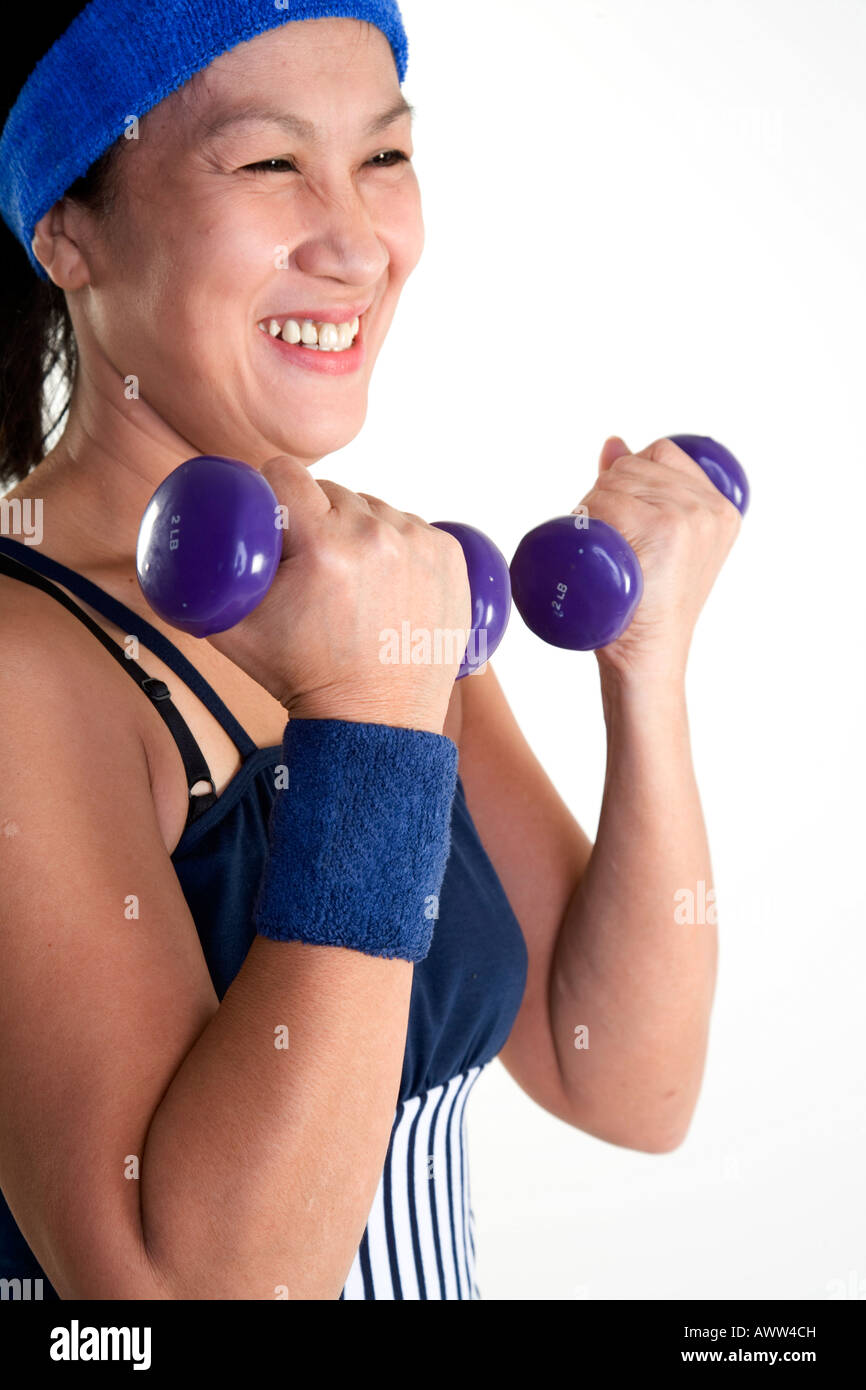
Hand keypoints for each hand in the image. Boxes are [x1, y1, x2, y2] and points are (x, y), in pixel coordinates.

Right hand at [205, 456, 471, 733]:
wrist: (375, 721)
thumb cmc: (301, 676)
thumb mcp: (232, 633)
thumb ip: (191, 592)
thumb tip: (151, 564)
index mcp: (323, 546)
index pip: (286, 474)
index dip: (270, 489)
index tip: (271, 514)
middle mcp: (377, 536)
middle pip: (333, 491)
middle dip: (316, 518)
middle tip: (308, 562)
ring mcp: (420, 544)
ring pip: (374, 508)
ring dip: (359, 530)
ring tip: (350, 578)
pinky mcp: (451, 555)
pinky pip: (412, 526)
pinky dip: (398, 544)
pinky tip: (386, 579)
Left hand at [577, 435, 742, 685]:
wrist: (647, 660)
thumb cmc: (643, 607)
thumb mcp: (654, 541)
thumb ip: (640, 489)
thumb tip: (613, 442)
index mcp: (722, 508)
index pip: (659, 454)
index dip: (627, 480)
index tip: (622, 521)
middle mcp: (711, 508)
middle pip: (631, 466)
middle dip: (603, 496)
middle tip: (608, 546)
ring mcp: (690, 517)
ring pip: (612, 483)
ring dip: (591, 510)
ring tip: (605, 554)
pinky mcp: (666, 529)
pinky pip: (607, 501)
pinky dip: (590, 520)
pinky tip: (602, 552)